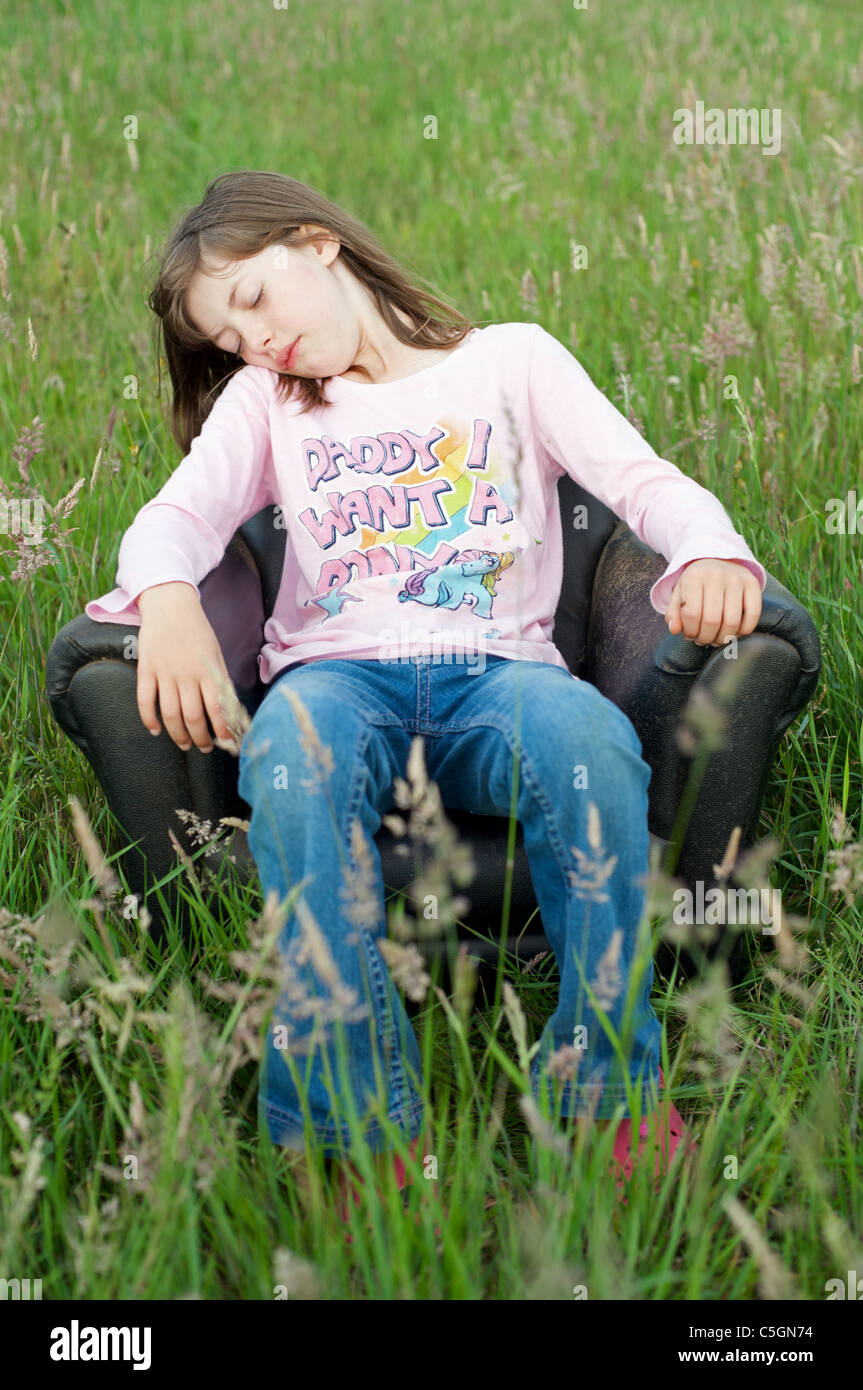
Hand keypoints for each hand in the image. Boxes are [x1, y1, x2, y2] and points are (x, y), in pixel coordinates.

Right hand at [135, 583, 238, 752]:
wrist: (171, 605)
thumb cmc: (197, 631)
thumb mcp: (216, 654)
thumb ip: (219, 681)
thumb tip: (228, 710)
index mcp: (208, 670)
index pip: (218, 709)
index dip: (223, 730)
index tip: (227, 743)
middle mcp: (187, 674)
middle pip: (193, 717)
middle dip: (200, 738)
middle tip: (204, 748)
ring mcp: (164, 672)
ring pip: (170, 714)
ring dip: (177, 734)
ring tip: (184, 744)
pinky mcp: (146, 669)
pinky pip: (145, 701)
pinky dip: (149, 719)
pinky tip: (156, 730)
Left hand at [665, 558, 761, 646]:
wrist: (719, 559)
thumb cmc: (697, 583)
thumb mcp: (679, 593)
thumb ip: (673, 613)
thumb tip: (674, 630)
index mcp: (694, 576)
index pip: (692, 614)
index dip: (691, 631)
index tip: (690, 635)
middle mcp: (716, 575)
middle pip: (712, 621)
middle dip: (706, 638)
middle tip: (703, 640)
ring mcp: (737, 578)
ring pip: (732, 621)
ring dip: (723, 638)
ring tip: (716, 638)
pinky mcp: (753, 583)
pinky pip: (753, 614)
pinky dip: (744, 630)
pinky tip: (734, 632)